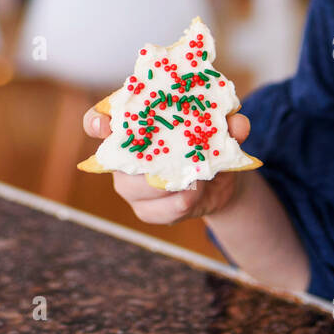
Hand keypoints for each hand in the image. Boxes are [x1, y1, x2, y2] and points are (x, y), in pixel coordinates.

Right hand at [83, 105, 251, 223]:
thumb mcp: (222, 128)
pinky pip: (154, 212)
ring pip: (133, 188)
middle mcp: (125, 156)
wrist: (220, 179)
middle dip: (139, 160)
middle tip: (166, 159)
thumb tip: (237, 124)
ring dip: (162, 185)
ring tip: (192, 183)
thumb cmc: (209, 141)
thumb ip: (229, 123)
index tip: (104, 124)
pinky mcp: (146, 210)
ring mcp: (131, 185)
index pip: (100, 121)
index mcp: (134, 126)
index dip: (96, 122)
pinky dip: (175, 206)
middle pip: (115, 159)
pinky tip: (192, 199)